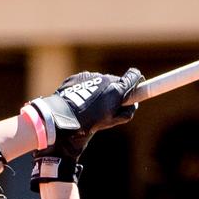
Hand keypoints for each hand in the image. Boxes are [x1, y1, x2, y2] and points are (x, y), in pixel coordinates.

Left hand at [27, 69, 145, 160]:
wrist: (63, 116)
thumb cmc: (88, 121)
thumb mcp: (111, 121)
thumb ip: (127, 112)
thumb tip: (134, 105)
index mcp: (116, 89)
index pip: (134, 76)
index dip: (136, 81)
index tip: (136, 87)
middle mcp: (105, 79)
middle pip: (116, 81)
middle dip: (114, 91)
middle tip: (108, 106)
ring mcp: (92, 76)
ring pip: (100, 82)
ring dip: (99, 91)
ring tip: (90, 106)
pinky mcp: (79, 76)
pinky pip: (87, 81)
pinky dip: (86, 89)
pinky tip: (80, 101)